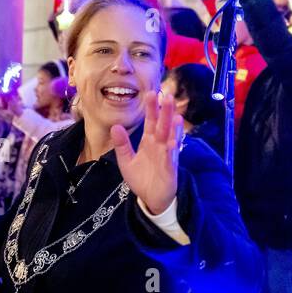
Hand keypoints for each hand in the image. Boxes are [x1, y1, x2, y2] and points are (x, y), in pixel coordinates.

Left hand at [111, 91, 182, 215]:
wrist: (150, 199)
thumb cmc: (141, 178)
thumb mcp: (126, 161)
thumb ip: (122, 144)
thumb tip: (115, 126)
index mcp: (149, 142)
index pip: (151, 122)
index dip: (151, 109)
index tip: (151, 93)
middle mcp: (160, 146)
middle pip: (162, 126)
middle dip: (165, 112)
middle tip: (166, 96)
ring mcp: (166, 156)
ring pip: (171, 139)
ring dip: (173, 128)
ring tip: (176, 116)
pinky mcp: (170, 169)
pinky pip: (171, 159)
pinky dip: (172, 151)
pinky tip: (171, 143)